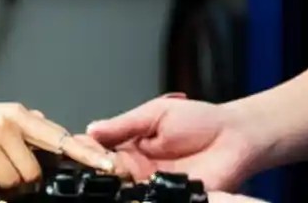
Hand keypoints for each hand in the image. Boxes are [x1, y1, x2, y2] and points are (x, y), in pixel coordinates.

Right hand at [0, 97, 115, 190]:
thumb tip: (49, 123)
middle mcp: (3, 124)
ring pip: (11, 182)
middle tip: (0, 167)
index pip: (58, 136)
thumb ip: (24, 123)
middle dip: (20, 179)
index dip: (85, 153)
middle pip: (32, 172)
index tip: (107, 165)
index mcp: (16, 114)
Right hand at [86, 93, 266, 191]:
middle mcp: (138, 172)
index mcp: (131, 148)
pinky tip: (128, 191)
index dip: (85, 150)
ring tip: (101, 179)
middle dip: (93, 170)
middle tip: (88, 164)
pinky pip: (148, 201)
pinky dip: (138, 198)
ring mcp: (153, 189)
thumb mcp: (156, 114)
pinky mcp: (172, 199)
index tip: (71, 147)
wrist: (236, 138)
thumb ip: (124, 124)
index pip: (100, 152)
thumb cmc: (200, 121)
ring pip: (123, 193)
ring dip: (112, 187)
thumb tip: (90, 129)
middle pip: (106, 176)